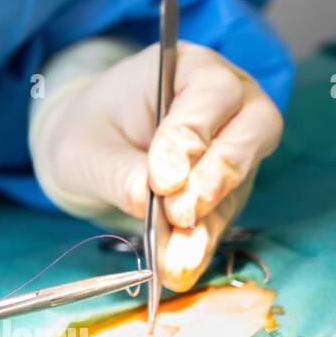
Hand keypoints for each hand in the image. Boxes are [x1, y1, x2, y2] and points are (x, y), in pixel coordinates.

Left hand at [33, 42, 282, 290]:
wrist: (88, 153)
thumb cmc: (85, 133)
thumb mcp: (84, 149)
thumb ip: (119, 171)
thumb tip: (150, 201)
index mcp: (186, 67)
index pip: (210, 93)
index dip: (191, 136)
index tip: (163, 179)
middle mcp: (225, 101)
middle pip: (251, 128)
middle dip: (216, 175)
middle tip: (181, 213)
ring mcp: (233, 145)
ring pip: (241, 179)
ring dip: (210, 221)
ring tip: (178, 259)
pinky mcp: (228, 189)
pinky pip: (222, 216)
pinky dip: (201, 243)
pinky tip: (180, 269)